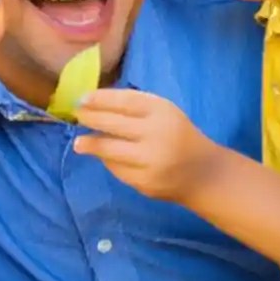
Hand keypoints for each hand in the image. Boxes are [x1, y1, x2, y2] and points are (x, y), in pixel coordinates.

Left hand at [73, 88, 223, 202]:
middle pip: (113, 124)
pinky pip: (117, 169)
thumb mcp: (163, 113)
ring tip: (79, 143)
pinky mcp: (144, 182)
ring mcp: (149, 161)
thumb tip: (94, 102)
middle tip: (77, 116)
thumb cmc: (177, 135)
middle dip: (90, 118)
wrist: (202, 174)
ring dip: (90, 144)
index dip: (100, 98)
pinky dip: (108, 160)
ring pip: (109, 150)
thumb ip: (135, 107)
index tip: (83, 98)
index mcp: (162, 112)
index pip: (125, 101)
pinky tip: (104, 156)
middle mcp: (156, 134)